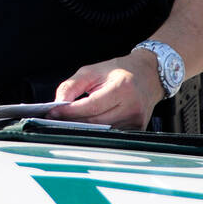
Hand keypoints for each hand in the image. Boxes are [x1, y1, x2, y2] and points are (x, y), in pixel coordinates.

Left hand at [47, 50, 163, 129]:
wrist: (149, 74)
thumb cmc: (120, 71)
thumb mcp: (92, 70)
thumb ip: (72, 85)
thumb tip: (58, 103)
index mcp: (122, 87)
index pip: (92, 106)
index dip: (70, 111)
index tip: (53, 112)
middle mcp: (132, 106)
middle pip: (96, 122)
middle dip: (73, 121)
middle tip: (55, 118)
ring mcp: (136, 120)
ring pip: (102, 130)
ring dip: (83, 127)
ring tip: (69, 121)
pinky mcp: (138, 128)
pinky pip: (111, 133)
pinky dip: (97, 130)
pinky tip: (87, 124)